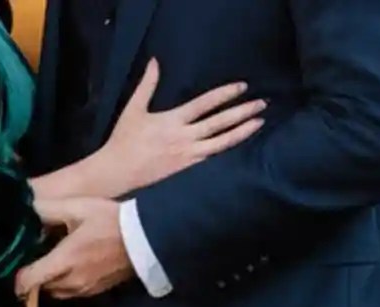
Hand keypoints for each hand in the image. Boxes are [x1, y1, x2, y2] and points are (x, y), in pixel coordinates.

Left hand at [17, 198, 130, 299]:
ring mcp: (85, 289)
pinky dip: (65, 283)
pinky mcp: (96, 291)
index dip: (17, 277)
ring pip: (55, 292)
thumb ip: (48, 209)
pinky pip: (71, 293)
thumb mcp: (78, 208)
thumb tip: (25, 209)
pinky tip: (71, 265)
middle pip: (39, 287)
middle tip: (34, 256)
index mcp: (64, 261)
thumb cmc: (111, 220)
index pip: (28, 281)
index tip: (15, 264)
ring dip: (49, 281)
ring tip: (52, 260)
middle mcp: (71, 280)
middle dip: (33, 276)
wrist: (147, 238)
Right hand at [89, 59, 265, 196]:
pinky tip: (243, 144)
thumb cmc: (124, 140)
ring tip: (260, 123)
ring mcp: (188, 156)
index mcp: (172, 121)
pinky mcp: (188, 169)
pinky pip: (214, 159)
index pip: (204, 104)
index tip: (242, 86)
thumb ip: (147, 85)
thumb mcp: (134, 109)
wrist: (118, 172)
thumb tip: (155, 61)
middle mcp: (184, 138)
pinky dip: (230, 151)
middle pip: (220, 123)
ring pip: (222, 143)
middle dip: (242, 112)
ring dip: (242, 132)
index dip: (225, 94)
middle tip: (262, 103)